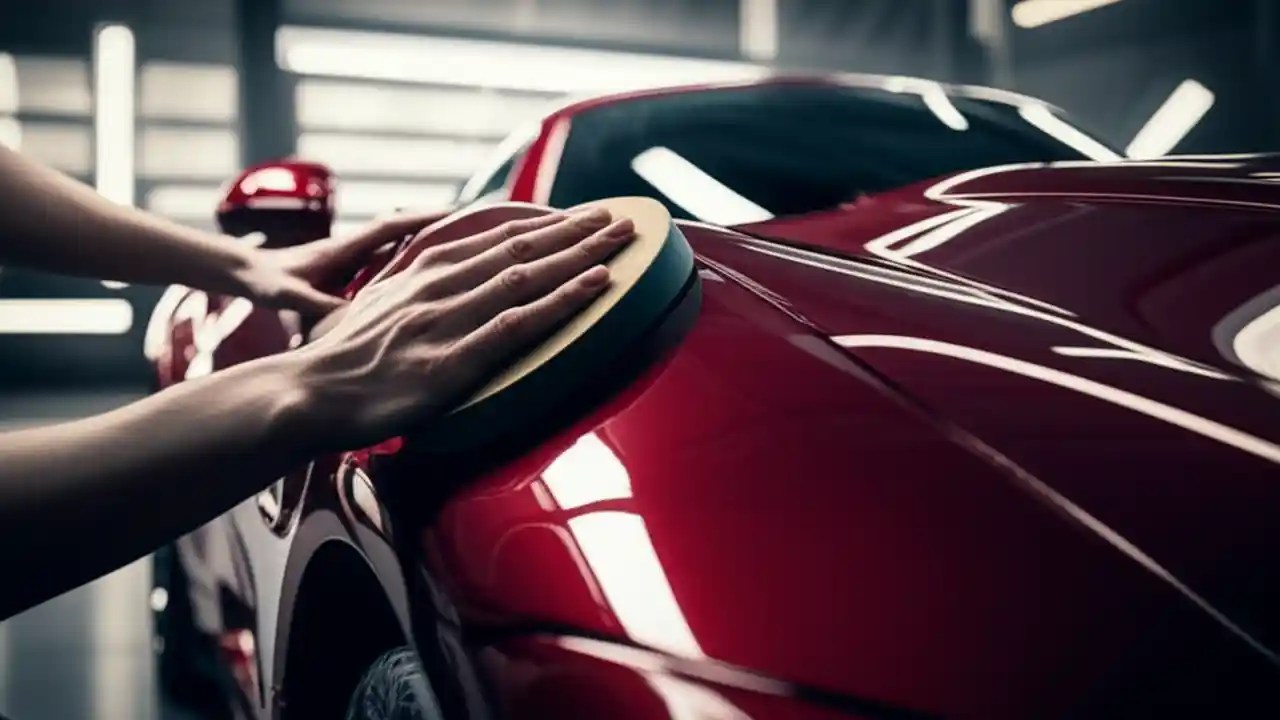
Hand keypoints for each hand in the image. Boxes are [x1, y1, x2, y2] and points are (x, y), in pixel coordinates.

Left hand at [234, 209, 453, 316]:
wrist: (245, 274)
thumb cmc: (265, 282)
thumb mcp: (290, 297)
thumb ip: (318, 307)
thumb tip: (349, 321)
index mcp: (346, 247)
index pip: (395, 226)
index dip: (429, 220)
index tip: (465, 214)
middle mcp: (357, 245)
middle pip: (410, 230)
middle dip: (445, 226)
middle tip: (485, 226)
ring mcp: (358, 256)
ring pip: (405, 245)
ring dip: (435, 243)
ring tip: (473, 248)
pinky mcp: (356, 269)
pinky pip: (394, 261)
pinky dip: (416, 261)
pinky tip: (438, 276)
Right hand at [289, 207, 633, 449]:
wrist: (304, 395)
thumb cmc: (341, 361)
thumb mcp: (378, 307)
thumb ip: (414, 290)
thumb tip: (439, 281)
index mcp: (424, 272)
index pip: (496, 239)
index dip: (545, 226)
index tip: (582, 216)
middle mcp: (441, 286)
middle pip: (521, 248)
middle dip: (575, 231)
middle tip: (620, 217)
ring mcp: (448, 321)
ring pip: (528, 276)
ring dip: (581, 254)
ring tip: (622, 239)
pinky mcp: (453, 362)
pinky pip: (519, 323)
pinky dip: (563, 299)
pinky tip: (597, 286)